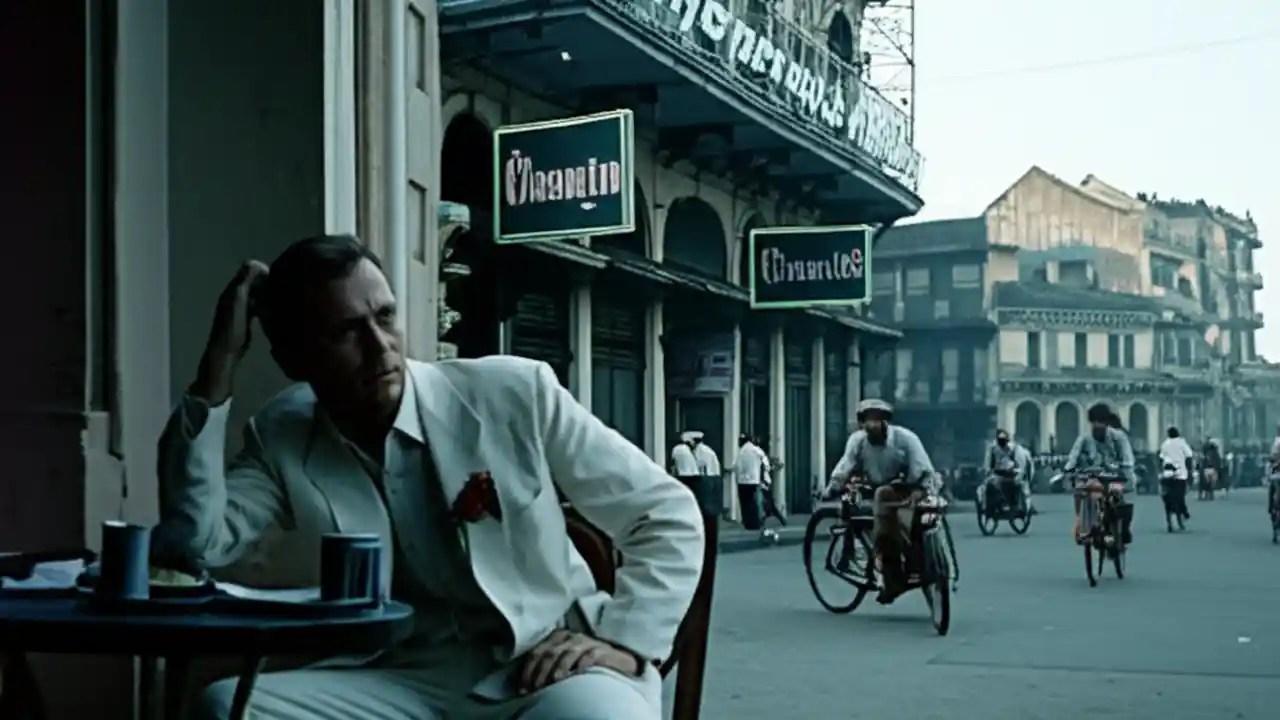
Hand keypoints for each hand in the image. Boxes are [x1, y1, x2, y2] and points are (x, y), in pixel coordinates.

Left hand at [191, 261, 268, 403]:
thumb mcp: (239, 303)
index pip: (248, 272)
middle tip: (284, 288)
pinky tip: (274, 312)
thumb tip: (256, 264)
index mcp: (231, 292)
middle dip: (266, 282)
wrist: (223, 358)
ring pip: (254, 295)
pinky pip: (255, 307)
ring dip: (266, 294)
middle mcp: (232, 299)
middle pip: (251, 283)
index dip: (263, 271)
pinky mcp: (242, 323)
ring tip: (282, 298)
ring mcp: (237, 312)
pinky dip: (264, 305)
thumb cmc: (232, 331)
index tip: (279, 277)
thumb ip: (245, 283)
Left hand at [518, 629, 639, 692]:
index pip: (537, 652)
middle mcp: (570, 637)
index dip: (528, 671)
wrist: (616, 660)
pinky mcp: (601, 650)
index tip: (523, 689)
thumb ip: (548, 663)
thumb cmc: (584, 662)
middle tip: (536, 689)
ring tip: (553, 682)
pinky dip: (581, 665)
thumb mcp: (564, 659)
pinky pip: (590, 656)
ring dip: (558, 669)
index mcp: (557, 637)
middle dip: (540, 673)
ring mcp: (587, 642)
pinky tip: (576, 675)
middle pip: (550, 653)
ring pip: (568, 654)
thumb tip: (527, 683)